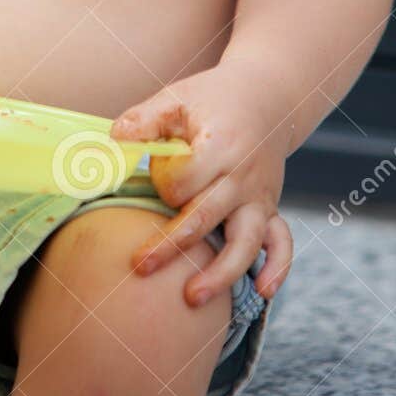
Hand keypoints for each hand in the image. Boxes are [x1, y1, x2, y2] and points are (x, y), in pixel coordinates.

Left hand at [109, 63, 293, 309]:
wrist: (266, 96)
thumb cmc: (211, 99)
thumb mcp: (176, 98)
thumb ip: (144, 120)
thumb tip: (113, 139)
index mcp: (219, 146)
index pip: (183, 182)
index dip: (161, 185)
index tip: (153, 177)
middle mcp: (243, 176)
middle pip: (205, 218)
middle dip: (172, 245)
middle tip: (140, 268)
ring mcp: (260, 196)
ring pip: (246, 242)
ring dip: (220, 273)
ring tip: (191, 299)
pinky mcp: (270, 208)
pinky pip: (282, 243)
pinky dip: (277, 269)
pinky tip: (262, 292)